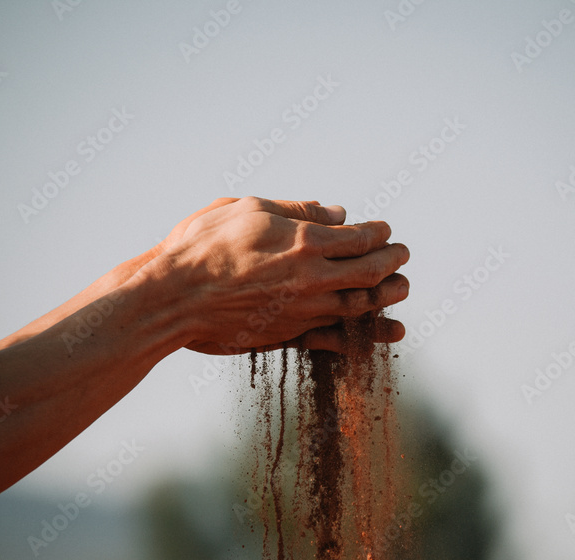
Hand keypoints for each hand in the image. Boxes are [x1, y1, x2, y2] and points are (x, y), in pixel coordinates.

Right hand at [145, 196, 409, 353]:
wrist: (172, 298)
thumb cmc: (202, 246)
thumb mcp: (248, 208)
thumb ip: (297, 211)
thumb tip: (337, 213)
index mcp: (302, 242)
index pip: (359, 238)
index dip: (378, 233)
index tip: (385, 229)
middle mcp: (310, 279)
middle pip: (369, 272)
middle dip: (392, 262)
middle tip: (402, 256)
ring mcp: (301, 311)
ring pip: (359, 305)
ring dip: (386, 296)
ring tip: (401, 289)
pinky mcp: (288, 335)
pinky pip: (336, 337)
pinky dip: (365, 336)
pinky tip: (388, 333)